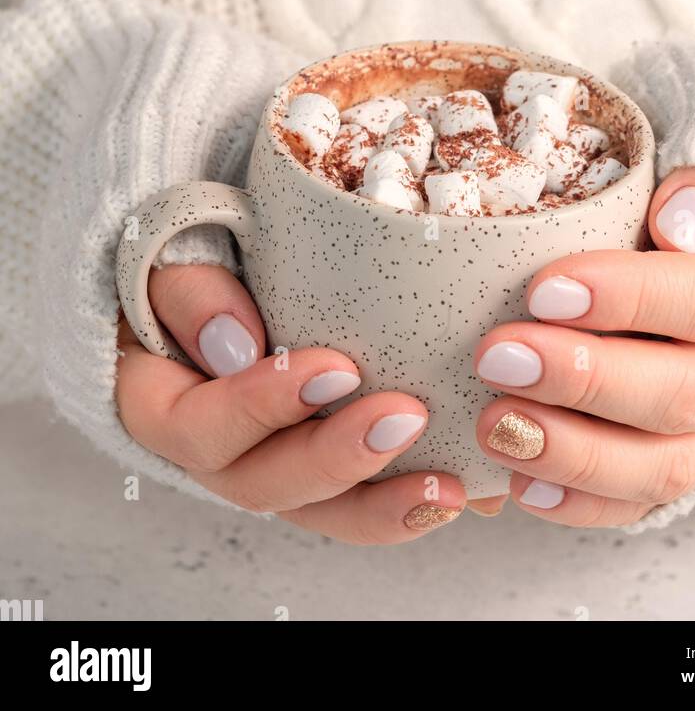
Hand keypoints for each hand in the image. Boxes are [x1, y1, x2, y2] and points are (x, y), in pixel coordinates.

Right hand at [117, 264, 464, 542]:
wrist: (215, 262)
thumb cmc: (191, 255)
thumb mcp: (169, 252)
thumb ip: (189, 290)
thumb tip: (237, 345)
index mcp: (161, 402)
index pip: (200, 426)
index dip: (264, 407)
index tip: (335, 366)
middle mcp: (214, 450)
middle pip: (263, 484)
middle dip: (337, 458)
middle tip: (406, 416)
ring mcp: (270, 463)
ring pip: (319, 509)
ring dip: (384, 504)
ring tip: (446, 487)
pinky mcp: (320, 464)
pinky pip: (359, 499)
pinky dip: (410, 498)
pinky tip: (465, 492)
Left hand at [472, 167, 694, 525]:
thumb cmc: (688, 221)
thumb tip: (682, 218)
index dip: (632, 301)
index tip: (544, 290)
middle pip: (685, 393)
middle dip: (584, 380)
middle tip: (496, 358)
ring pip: (667, 466)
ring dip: (574, 453)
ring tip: (496, 426)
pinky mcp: (685, 471)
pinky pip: (640, 506)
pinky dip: (579, 503)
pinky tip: (519, 484)